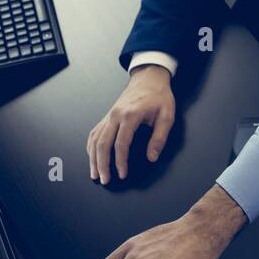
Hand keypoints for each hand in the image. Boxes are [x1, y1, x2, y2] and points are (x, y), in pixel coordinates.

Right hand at [87, 64, 174, 183]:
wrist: (149, 79)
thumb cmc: (159, 96)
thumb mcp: (167, 115)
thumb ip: (160, 137)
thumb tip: (152, 157)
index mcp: (130, 115)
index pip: (121, 143)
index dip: (120, 161)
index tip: (122, 174)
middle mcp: (115, 115)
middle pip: (103, 143)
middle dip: (102, 164)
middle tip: (105, 180)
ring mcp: (109, 115)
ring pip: (95, 139)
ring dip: (93, 158)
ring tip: (95, 174)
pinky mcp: (107, 116)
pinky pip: (95, 133)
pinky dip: (91, 147)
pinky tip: (92, 157)